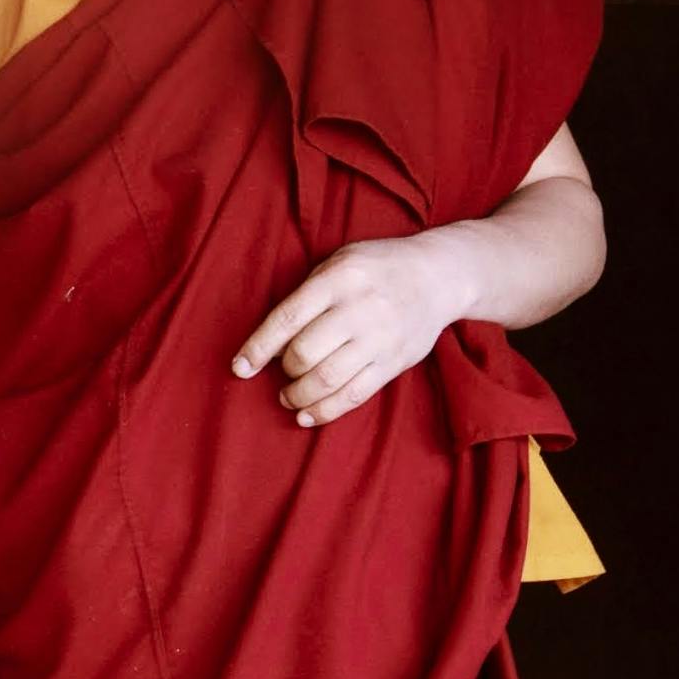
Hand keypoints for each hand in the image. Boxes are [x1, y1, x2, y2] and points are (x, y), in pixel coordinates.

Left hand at [234, 230, 470, 431]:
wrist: (438, 275)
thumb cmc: (377, 267)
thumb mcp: (340, 262)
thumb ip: (307, 294)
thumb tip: (270, 341)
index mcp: (338, 279)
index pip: (288, 318)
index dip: (258, 347)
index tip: (239, 368)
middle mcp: (359, 309)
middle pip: (305, 353)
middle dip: (285, 370)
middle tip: (282, 373)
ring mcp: (380, 338)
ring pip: (328, 380)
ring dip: (299, 396)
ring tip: (289, 398)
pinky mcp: (394, 362)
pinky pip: (355, 395)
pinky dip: (325, 411)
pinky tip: (307, 416)